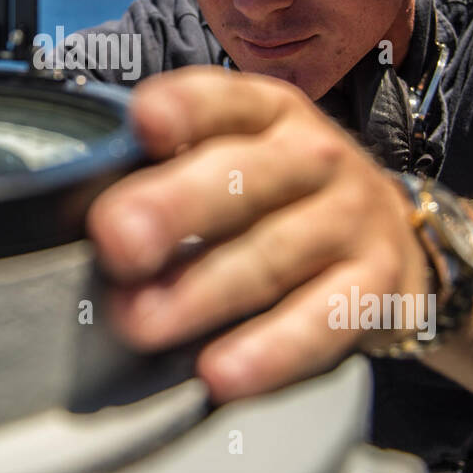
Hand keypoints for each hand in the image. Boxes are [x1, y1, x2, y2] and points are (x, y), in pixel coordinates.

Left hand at [87, 66, 429, 402]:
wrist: (390, 239)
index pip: (220, 100)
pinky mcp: (375, 286)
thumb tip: (82, 211)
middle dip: (175, 207)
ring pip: (272, 255)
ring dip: (202, 292)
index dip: (182, 108)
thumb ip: (168, 174)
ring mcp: (349, 220)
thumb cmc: (282, 198)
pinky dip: (270, 349)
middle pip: (243, 177)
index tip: (141, 123)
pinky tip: (221, 372)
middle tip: (117, 241)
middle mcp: (311, 157)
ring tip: (142, 322)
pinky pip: (321, 321)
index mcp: (265, 113)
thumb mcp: (237, 159)